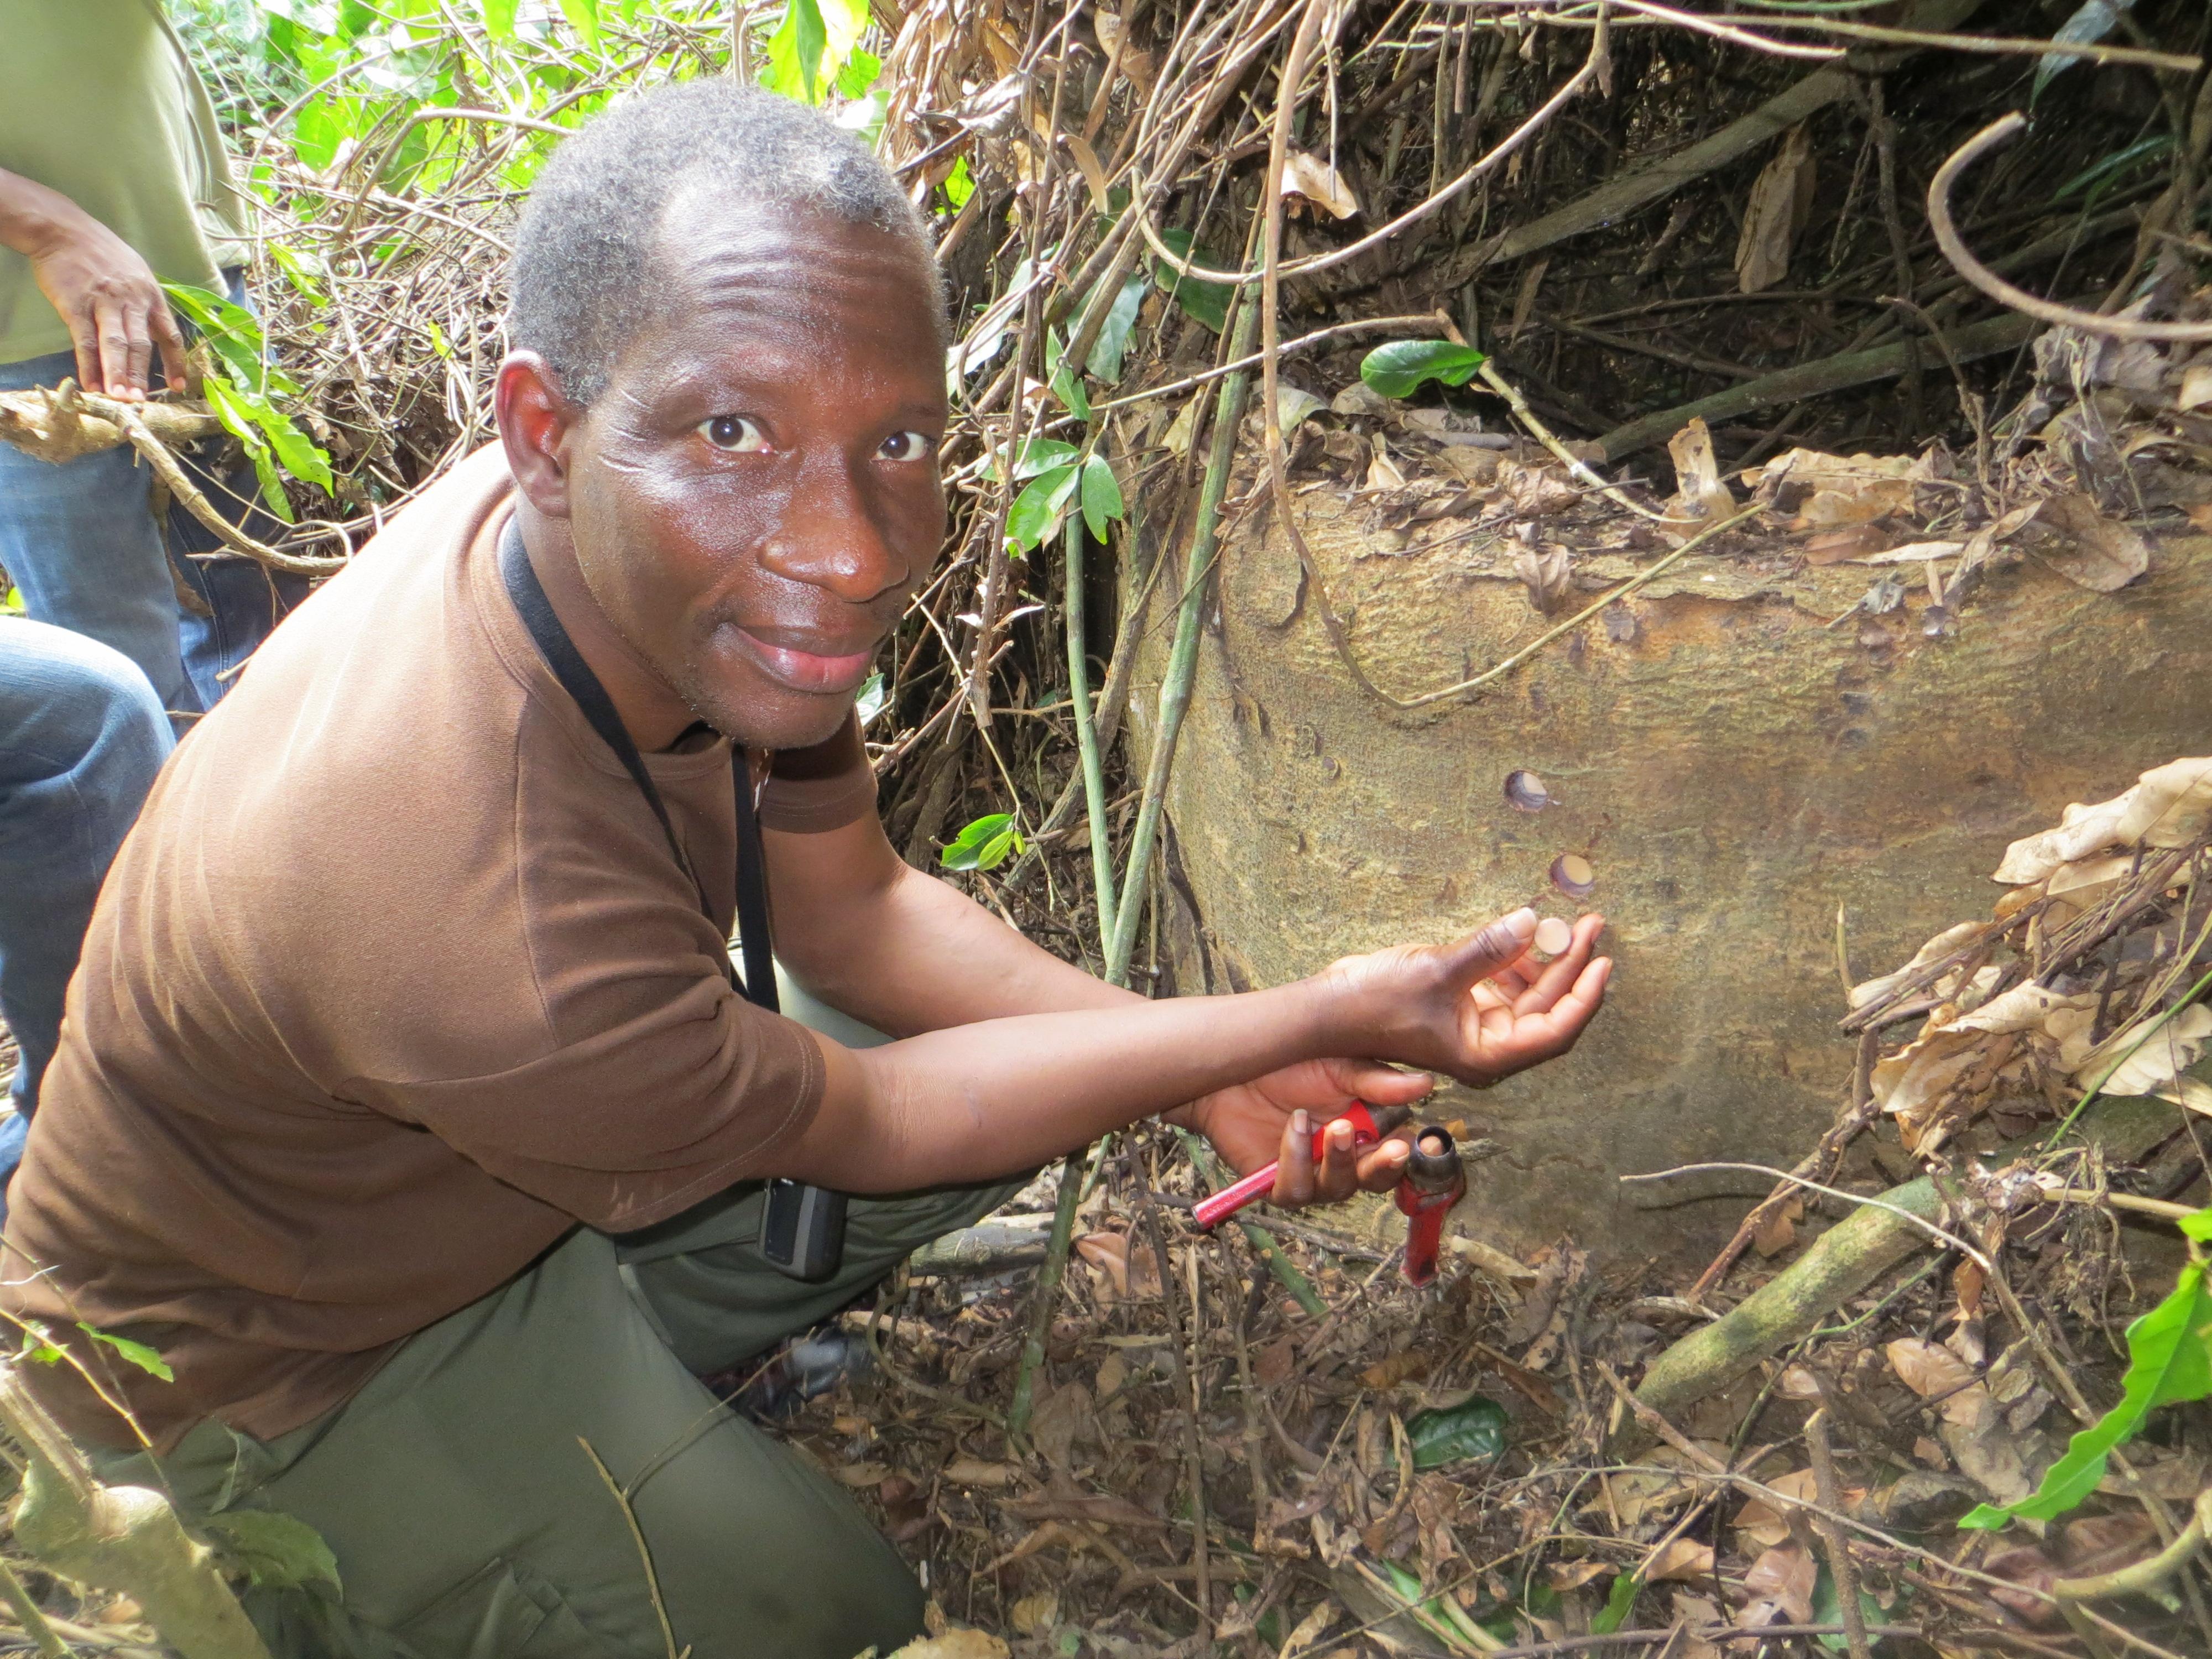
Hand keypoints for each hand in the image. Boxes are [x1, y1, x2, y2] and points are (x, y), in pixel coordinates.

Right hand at [26, 209, 188, 399]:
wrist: (63, 229)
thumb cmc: (100, 251)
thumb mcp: (136, 271)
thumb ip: (145, 302)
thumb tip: (154, 330)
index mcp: (151, 295)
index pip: (170, 335)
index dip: (175, 363)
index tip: (178, 386)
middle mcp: (132, 301)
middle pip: (142, 345)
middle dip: (142, 375)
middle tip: (141, 402)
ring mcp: (104, 303)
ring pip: (116, 345)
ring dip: (119, 375)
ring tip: (120, 399)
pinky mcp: (76, 305)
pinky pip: (85, 340)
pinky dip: (89, 365)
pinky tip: (91, 385)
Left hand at [1179, 1056, 1431, 1205]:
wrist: (1230, 1067)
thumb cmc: (1286, 1063)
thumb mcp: (1337, 1064)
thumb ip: (1377, 1081)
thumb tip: (1425, 1085)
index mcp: (1367, 1127)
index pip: (1401, 1150)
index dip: (1415, 1152)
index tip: (1423, 1143)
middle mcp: (1343, 1157)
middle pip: (1376, 1179)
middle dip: (1386, 1167)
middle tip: (1393, 1149)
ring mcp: (1311, 1173)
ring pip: (1338, 1188)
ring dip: (1341, 1160)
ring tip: (1334, 1127)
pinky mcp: (1277, 1184)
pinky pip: (1296, 1188)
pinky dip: (1298, 1159)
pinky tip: (1294, 1128)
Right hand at [1327, 907, 1611, 1087]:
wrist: (1327, 1009)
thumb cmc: (1374, 1003)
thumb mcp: (1437, 972)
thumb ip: (1489, 949)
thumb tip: (1532, 921)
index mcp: (1486, 1055)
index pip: (1554, 1031)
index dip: (1584, 997)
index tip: (1603, 960)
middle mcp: (1486, 1046)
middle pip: (1546, 1010)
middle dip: (1570, 968)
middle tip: (1590, 926)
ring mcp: (1474, 1027)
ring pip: (1528, 996)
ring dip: (1546, 962)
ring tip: (1560, 924)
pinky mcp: (1460, 1007)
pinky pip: (1503, 985)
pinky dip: (1516, 962)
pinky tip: (1524, 936)